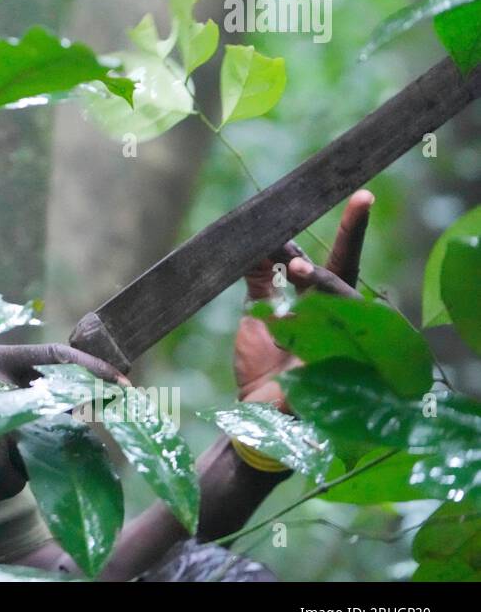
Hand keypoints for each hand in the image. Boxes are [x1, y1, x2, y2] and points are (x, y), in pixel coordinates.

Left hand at [234, 190, 373, 411]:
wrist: (257, 418)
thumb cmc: (265, 368)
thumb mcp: (259, 314)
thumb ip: (259, 278)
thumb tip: (251, 239)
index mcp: (323, 301)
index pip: (340, 258)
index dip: (351, 229)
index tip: (361, 193)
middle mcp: (342, 315)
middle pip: (347, 271)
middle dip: (343, 242)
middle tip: (325, 226)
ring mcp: (348, 337)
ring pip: (345, 296)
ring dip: (319, 279)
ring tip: (294, 268)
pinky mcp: (347, 363)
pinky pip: (342, 331)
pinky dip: (319, 316)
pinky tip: (299, 311)